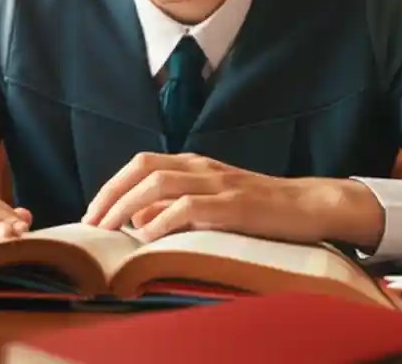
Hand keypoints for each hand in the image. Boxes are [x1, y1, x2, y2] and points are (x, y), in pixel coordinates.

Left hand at [80, 152, 384, 246]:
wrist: (308, 205)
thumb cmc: (259, 209)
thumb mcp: (213, 203)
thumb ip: (178, 207)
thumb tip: (138, 222)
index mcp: (194, 164)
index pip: (141, 164)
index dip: (112, 186)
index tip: (92, 213)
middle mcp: (202, 167)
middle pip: (142, 168)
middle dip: (111, 194)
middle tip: (92, 223)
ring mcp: (218, 183)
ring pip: (160, 183)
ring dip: (128, 206)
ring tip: (110, 230)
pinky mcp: (235, 204)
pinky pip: (190, 206)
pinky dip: (163, 220)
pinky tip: (147, 236)